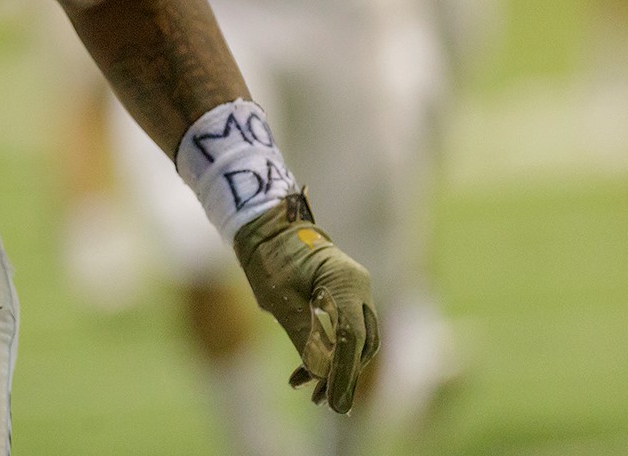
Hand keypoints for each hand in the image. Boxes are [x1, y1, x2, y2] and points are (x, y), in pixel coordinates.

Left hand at [232, 191, 379, 413]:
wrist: (265, 226)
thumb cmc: (269, 257)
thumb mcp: (280, 300)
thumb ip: (305, 336)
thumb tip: (322, 375)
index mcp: (345, 282)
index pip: (352, 337)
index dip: (343, 373)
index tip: (333, 401)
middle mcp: (358, 286)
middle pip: (362, 342)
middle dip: (344, 374)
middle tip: (324, 402)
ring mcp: (354, 290)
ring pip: (357, 339)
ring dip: (337, 366)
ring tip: (312, 391)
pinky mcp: (344, 295)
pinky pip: (347, 329)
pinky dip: (332, 351)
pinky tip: (307, 372)